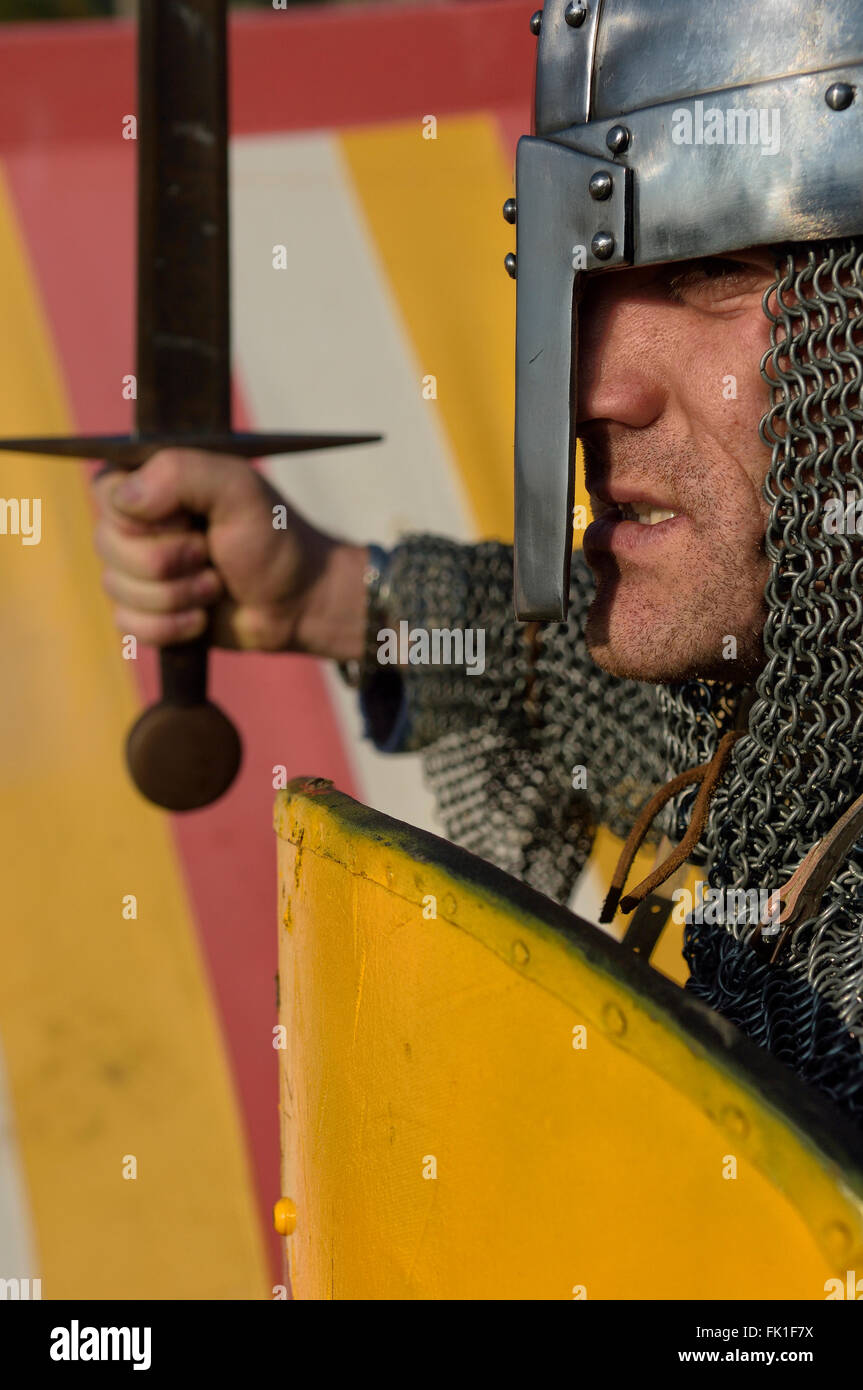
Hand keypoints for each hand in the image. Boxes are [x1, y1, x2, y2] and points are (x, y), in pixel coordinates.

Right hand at [92, 449, 367, 659]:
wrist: (297, 601)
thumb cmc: (272, 537)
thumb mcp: (239, 490)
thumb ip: (182, 473)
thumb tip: (125, 499)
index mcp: (150, 479)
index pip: (108, 493)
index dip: (149, 518)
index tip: (190, 520)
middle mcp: (133, 521)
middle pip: (108, 545)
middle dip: (170, 560)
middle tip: (210, 554)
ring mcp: (135, 568)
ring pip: (117, 589)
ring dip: (178, 595)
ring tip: (214, 584)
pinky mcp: (143, 610)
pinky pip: (128, 624)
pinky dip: (172, 626)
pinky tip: (202, 617)